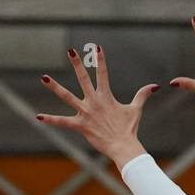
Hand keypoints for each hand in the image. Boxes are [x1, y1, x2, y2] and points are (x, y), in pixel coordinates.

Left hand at [36, 47, 156, 168]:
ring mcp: (86, 113)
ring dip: (55, 87)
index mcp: (106, 96)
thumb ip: (142, 95)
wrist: (123, 146)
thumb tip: (156, 85)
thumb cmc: (129, 129)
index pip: (103, 73)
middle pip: (83, 79)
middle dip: (77, 64)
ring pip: (67, 97)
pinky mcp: (80, 125)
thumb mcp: (136, 109)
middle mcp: (94, 101)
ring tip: (43, 77)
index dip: (100, 60)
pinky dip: (51, 119)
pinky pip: (63, 122)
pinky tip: (39, 116)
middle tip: (70, 51)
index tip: (96, 47)